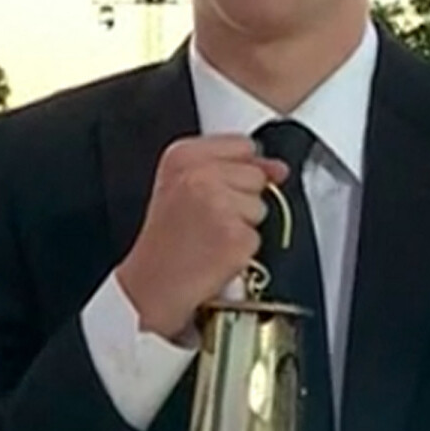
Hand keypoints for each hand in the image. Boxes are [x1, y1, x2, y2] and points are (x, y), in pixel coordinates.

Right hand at [117, 135, 289, 341]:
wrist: (152, 285)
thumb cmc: (167, 239)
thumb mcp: (184, 187)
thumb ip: (234, 167)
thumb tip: (278, 168)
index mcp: (183, 156)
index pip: (243, 146)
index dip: (238, 171)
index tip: (214, 190)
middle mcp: (200, 176)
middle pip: (256, 176)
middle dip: (240, 200)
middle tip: (206, 220)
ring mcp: (220, 206)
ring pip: (261, 207)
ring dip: (242, 225)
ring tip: (210, 236)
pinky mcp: (236, 237)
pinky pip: (258, 237)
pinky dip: (242, 250)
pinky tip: (216, 253)